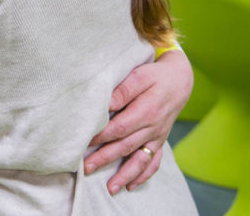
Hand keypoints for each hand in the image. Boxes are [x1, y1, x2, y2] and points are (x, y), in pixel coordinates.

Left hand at [83, 50, 192, 193]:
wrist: (179, 79)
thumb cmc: (154, 75)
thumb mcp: (138, 75)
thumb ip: (122, 90)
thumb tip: (106, 104)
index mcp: (145, 112)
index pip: (119, 128)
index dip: (101, 137)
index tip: (83, 142)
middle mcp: (152, 128)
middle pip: (125, 147)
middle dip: (105, 159)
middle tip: (86, 169)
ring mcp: (157, 136)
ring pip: (140, 159)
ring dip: (125, 175)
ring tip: (110, 189)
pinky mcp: (160, 139)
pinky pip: (154, 161)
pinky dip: (144, 174)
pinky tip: (132, 185)